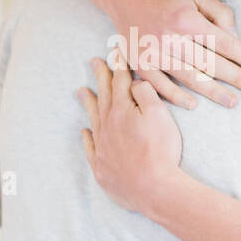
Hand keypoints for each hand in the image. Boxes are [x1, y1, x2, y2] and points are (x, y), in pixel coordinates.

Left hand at [77, 51, 183, 216]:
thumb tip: (135, 83)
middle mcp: (107, 126)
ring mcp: (102, 147)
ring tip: (80, 91)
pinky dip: (87, 137)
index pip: (119, 82)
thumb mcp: (160, 115)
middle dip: (100, 77)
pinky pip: (90, 147)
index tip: (115, 51)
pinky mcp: (102, 167)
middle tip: (94, 62)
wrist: (153, 189)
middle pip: (103, 96)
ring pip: (93, 118)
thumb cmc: (160, 151)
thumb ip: (146, 94)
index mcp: (122, 111)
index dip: (118, 65)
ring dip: (88, 103)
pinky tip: (85, 132)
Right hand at [110, 0, 240, 108]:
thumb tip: (236, 39)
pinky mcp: (140, 64)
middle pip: (211, 64)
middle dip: (238, 79)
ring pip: (189, 78)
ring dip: (213, 92)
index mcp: (187, 20)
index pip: (225, 44)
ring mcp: (154, 54)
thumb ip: (220, 14)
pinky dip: (176, 96)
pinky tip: (194, 104)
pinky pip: (160, 86)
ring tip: (233, 102)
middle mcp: (170, 38)